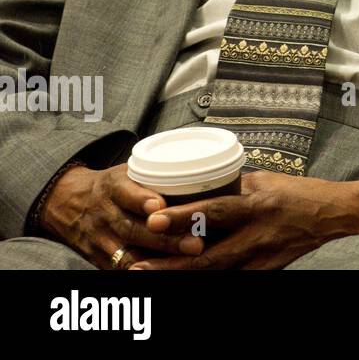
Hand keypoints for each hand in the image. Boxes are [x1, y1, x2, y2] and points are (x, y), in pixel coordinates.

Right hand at [39, 164, 203, 269]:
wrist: (69, 203)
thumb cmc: (114, 186)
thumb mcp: (127, 172)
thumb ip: (156, 176)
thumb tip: (203, 176)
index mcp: (113, 187)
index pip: (126, 192)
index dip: (142, 199)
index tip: (160, 206)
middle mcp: (104, 214)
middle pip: (132, 229)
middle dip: (165, 238)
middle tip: (195, 243)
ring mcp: (100, 240)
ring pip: (128, 254)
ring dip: (158, 261)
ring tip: (187, 260)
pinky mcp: (99, 260)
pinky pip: (122, 269)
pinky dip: (145, 271)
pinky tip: (169, 271)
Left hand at [130, 171, 358, 269]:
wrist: (334, 214)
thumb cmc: (300, 193)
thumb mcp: (264, 181)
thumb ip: (231, 188)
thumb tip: (196, 188)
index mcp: (257, 204)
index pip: (215, 210)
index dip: (183, 216)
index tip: (153, 218)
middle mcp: (257, 234)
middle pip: (207, 256)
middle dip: (169, 263)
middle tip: (135, 265)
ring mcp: (260, 258)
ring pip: (213, 273)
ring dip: (179, 275)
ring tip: (147, 275)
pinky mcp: (264, 271)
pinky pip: (229, 277)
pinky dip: (205, 278)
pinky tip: (183, 279)